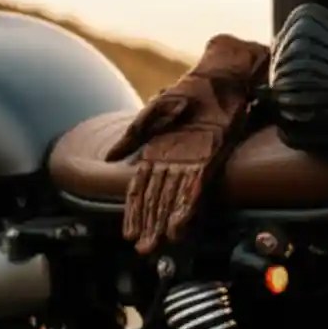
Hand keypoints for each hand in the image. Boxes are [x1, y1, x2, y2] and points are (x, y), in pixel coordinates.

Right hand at [106, 34, 269, 253]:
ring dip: (166, 222)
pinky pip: (197, 187)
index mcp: (157, 154)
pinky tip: (181, 223)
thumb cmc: (186, 92)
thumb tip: (109, 157)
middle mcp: (173, 164)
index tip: (129, 233)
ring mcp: (192, 163)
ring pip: (175, 199)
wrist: (218, 79)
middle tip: (144, 249)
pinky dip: (188, 206)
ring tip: (160, 242)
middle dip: (150, 225)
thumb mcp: (152, 113)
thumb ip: (132, 136)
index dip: (134, 213)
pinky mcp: (212, 159)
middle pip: (158, 201)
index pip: (141, 190)